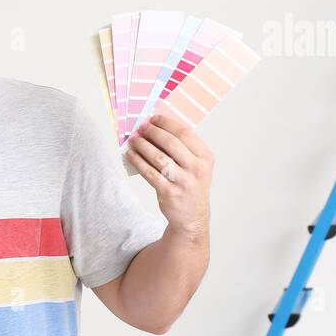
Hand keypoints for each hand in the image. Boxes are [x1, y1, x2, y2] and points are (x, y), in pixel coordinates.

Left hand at [123, 114, 212, 240]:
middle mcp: (197, 169)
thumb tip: (158, 128)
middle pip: (171, 143)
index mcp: (205, 158)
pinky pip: (149, 173)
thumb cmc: (191, 186)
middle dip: (153, 132)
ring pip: (158, 157)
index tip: (154, 118)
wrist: (192, 217)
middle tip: (141, 127)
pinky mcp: (169, 193)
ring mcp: (183, 182)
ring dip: (143, 145)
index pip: (185, 133)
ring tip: (133, 139)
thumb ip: (184, 149)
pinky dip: (137, 161)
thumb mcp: (197, 166)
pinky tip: (130, 154)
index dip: (167, 123)